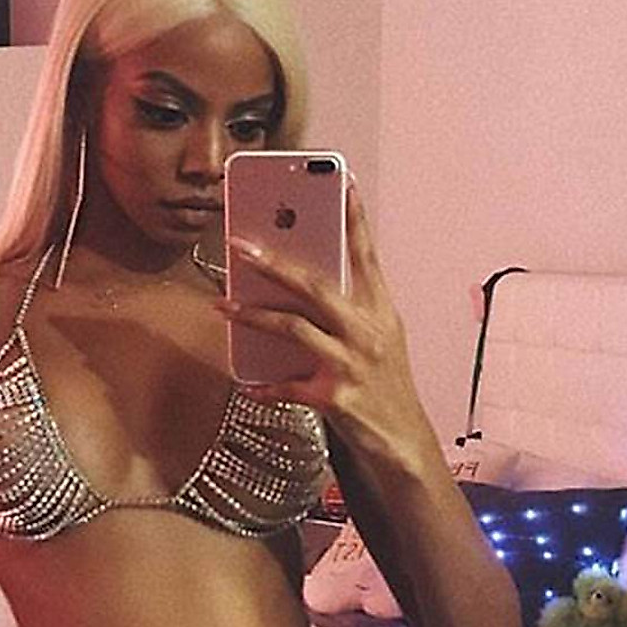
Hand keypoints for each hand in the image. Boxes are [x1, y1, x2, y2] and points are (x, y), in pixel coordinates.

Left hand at [215, 182, 427, 455]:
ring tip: (222, 305)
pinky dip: (265, 385)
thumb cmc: (384, 391)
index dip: (354, 219)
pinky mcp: (336, 398)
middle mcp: (369, 332)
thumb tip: (299, 288)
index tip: (342, 181)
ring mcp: (352, 364)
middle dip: (274, 263)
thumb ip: (347, 314)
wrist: (404, 445)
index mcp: (381, 313)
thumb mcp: (378, 343)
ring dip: (253, 316)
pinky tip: (247, 382)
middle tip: (240, 244)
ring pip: (294, 328)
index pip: (367, 257)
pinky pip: (288, 386)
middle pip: (316, 287)